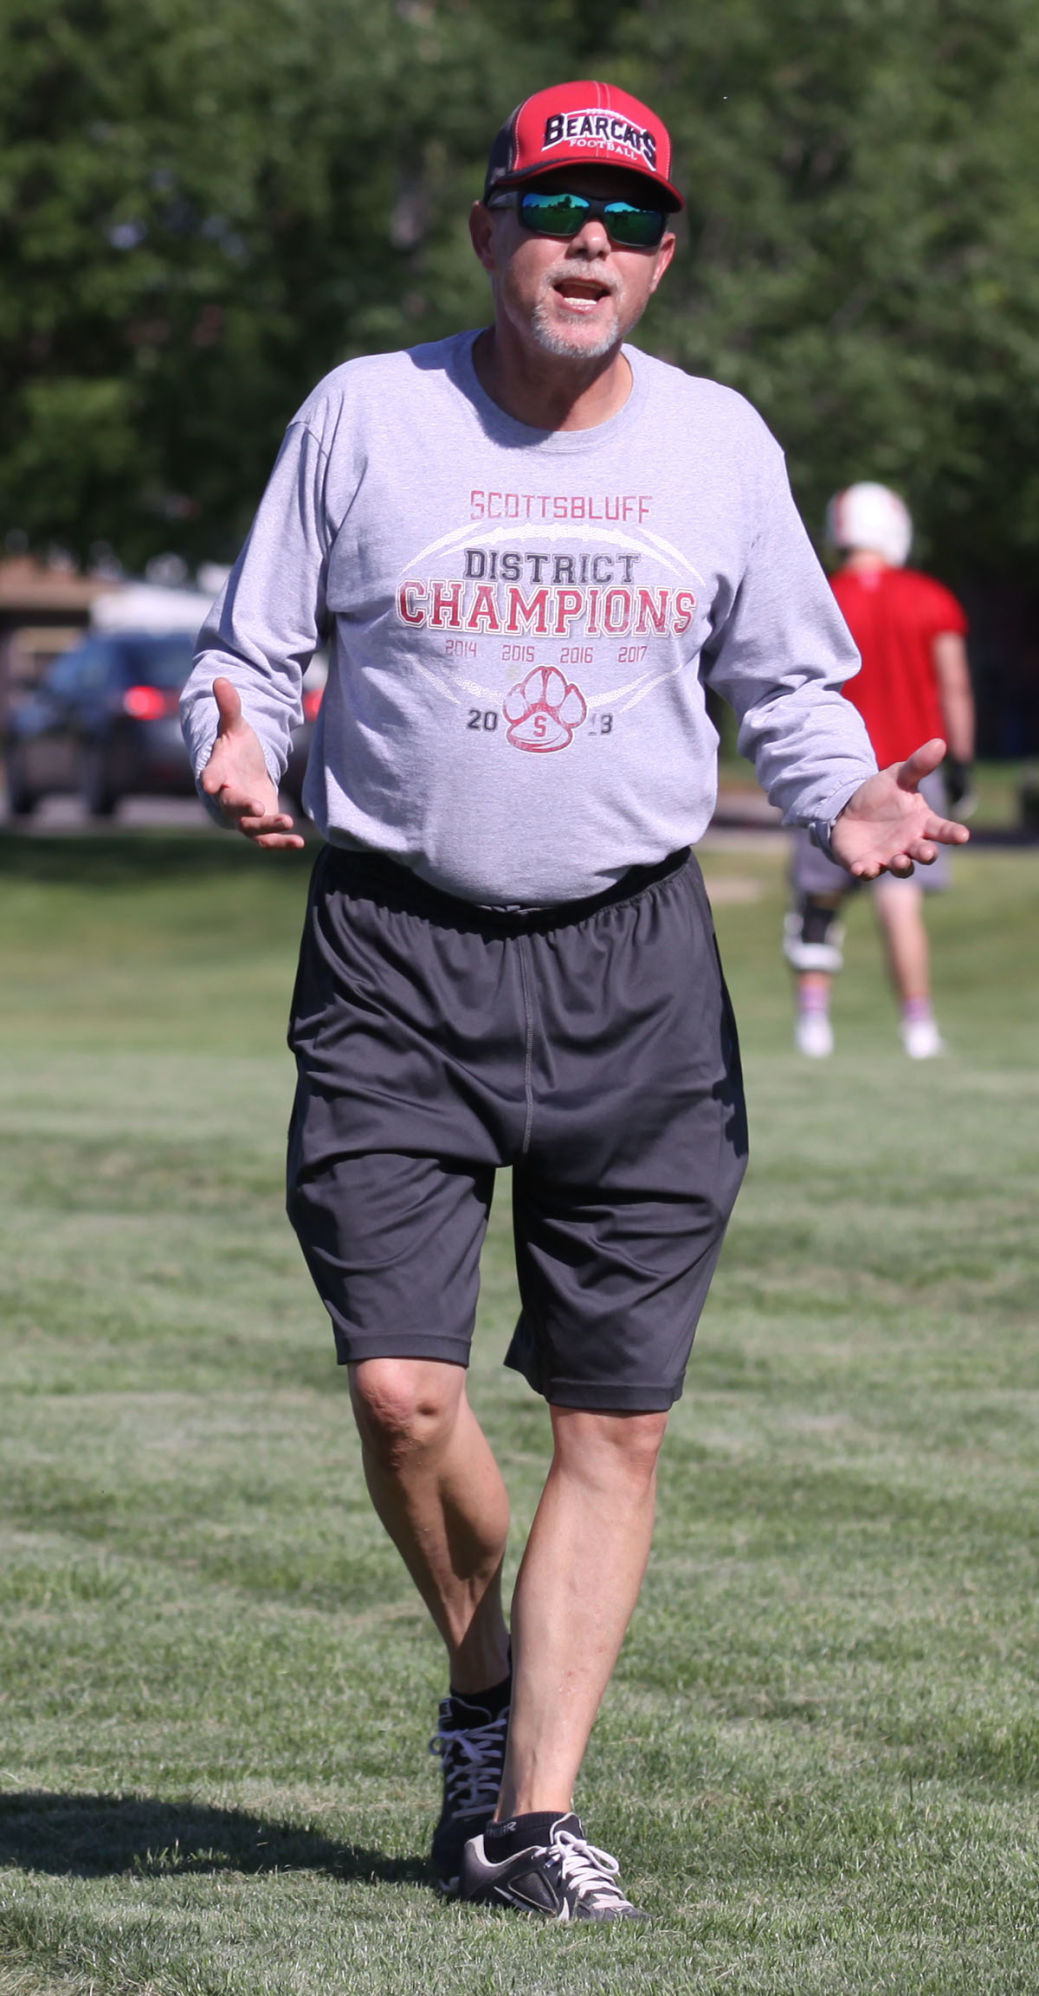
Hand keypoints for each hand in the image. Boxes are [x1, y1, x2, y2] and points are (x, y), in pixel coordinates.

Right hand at [199, 678, 304, 849]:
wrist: (242, 771)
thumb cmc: (236, 748)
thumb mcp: (235, 726)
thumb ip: (229, 707)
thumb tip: (220, 678)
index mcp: (218, 772)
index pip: (211, 776)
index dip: (211, 780)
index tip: (211, 784)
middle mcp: (227, 797)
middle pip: (231, 805)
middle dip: (243, 806)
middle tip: (257, 806)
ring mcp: (242, 815)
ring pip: (250, 827)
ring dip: (267, 827)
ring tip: (288, 821)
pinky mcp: (259, 825)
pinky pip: (266, 840)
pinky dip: (280, 843)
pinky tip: (300, 842)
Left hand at [830, 738, 969, 879]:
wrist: (849, 808)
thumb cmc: (882, 794)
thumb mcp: (899, 776)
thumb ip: (918, 765)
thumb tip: (939, 743)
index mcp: (922, 823)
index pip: (944, 830)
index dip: (953, 834)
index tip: (963, 836)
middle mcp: (910, 844)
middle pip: (925, 854)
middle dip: (927, 854)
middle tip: (928, 852)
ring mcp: (889, 856)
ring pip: (902, 868)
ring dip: (902, 866)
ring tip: (900, 861)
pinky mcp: (866, 863)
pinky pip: (869, 872)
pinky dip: (867, 871)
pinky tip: (863, 868)